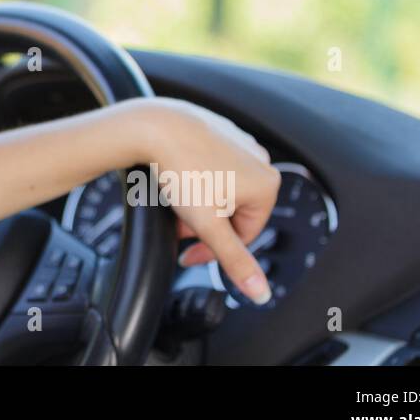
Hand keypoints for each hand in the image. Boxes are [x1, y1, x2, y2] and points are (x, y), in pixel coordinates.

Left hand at [132, 97, 281, 304]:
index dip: (213, 250)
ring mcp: (240, 141)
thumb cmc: (181, 171)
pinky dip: (194, 177)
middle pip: (233, 211)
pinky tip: (175, 176)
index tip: (187, 253)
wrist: (152, 126)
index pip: (246, 235)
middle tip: (178, 224)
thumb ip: (236, 261)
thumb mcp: (208, 225)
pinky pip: (210, 163)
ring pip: (220, 188)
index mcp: (268, 185)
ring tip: (175, 199)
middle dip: (205, 224)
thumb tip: (261, 293)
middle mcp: (260, 160)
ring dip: (199, 202)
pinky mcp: (218, 129)